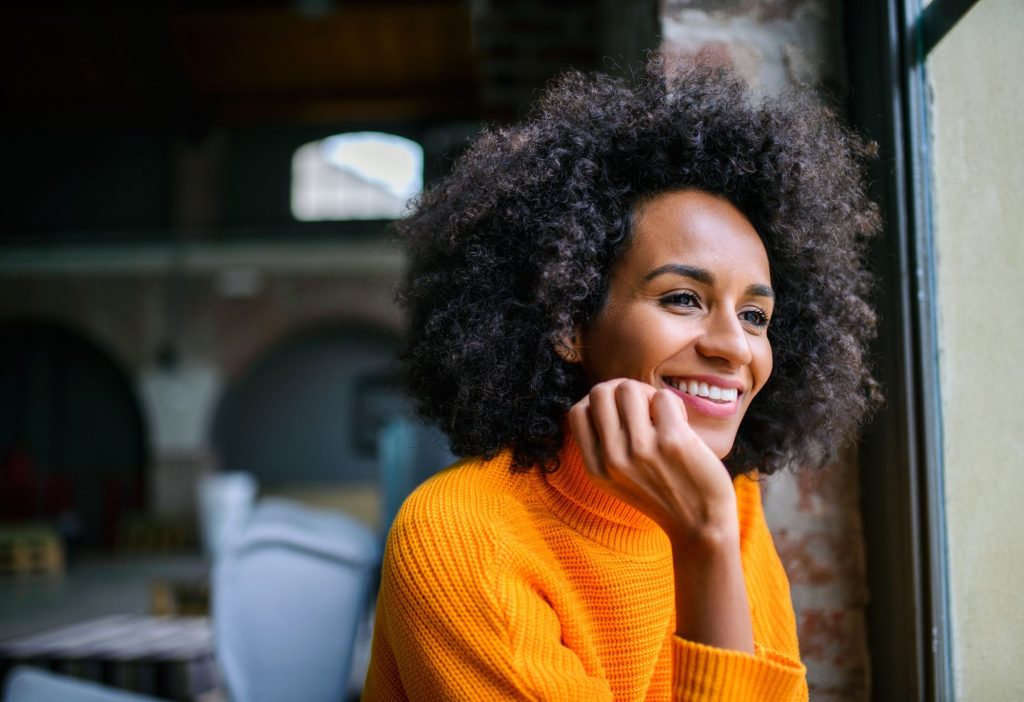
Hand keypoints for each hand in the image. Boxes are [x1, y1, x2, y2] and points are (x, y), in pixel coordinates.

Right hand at [567, 378, 738, 547]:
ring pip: (629, 388)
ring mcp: (641, 449)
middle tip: (644, 408)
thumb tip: (606, 394)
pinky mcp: (672, 441)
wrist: (701, 526)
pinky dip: (674, 404)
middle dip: (622, 390)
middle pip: (599, 392)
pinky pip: (663, 397)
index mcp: (596, 468)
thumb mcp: (618, 480)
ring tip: (663, 416)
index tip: (620, 413)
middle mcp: (612, 459)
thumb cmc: (664, 495)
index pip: (577, 412)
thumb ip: (605, 446)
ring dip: (649, 394)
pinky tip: (682, 423)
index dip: (599, 403)